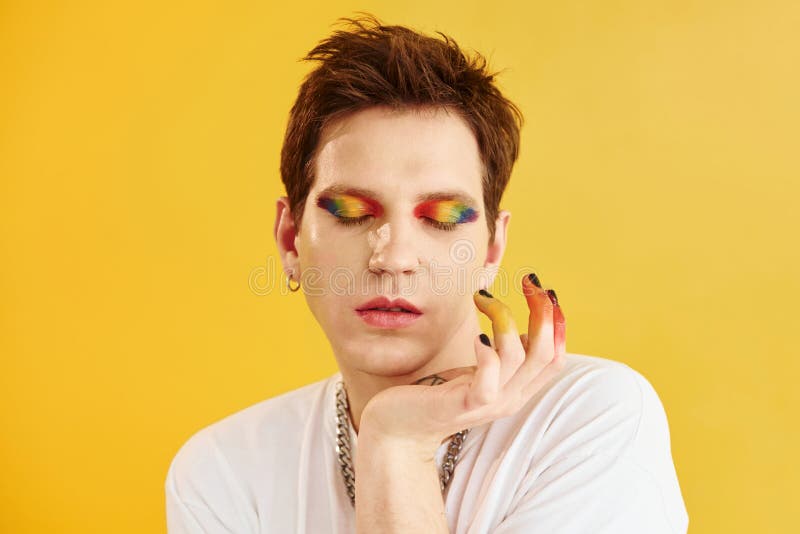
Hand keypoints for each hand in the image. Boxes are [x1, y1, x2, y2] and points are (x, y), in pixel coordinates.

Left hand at [358, 273, 566, 454]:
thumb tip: (524, 325)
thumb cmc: (435, 392)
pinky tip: (475, 335)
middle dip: (543, 312)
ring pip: (519, 357)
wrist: (397, 428)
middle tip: (529, 282)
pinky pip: (489, 379)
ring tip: (482, 298)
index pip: (556, 357)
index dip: (556, 321)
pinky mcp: (463, 405)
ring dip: (504, 317)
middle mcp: (510, 399)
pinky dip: (487, 351)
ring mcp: (488, 405)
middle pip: (547, 354)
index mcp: (517, 389)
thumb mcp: (477, 370)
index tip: (545, 290)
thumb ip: (502, 354)